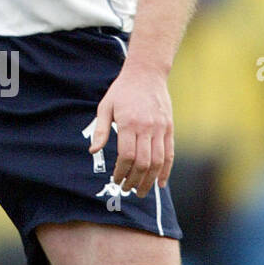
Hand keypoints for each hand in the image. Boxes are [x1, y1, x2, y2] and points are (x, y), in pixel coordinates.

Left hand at [89, 60, 173, 196]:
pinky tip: (160, 183)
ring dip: (149, 180)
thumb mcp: (106, 107)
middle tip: (126, 189)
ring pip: (157, 161)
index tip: (115, 179)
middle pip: (142, 162)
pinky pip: (169, 154)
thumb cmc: (122, 90)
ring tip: (141, 191)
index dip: (121, 172)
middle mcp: (147, 128)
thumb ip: (101, 130)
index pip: (126, 156)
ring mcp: (161, 128)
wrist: (147, 73)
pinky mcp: (169, 128)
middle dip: (134, 180)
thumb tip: (93, 151)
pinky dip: (166, 171)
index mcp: (129, 123)